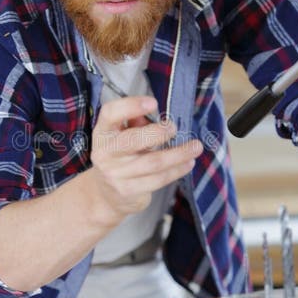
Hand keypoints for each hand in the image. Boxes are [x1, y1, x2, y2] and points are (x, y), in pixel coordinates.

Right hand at [90, 95, 202, 222]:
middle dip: (158, 132)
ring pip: (152, 162)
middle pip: (132, 140)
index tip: (153, 103)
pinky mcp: (128, 191)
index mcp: (102, 133)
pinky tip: (188, 163)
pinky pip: (158, 179)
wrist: (106, 195)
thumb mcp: (121, 138)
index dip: (130, 106)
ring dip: (178, 154)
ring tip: (195, 146)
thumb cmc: (119, 158)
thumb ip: (134, 124)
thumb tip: (152, 115)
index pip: (110, 114)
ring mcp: (115, 174)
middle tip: (174, 128)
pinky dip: (177, 170)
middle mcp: (104, 153)